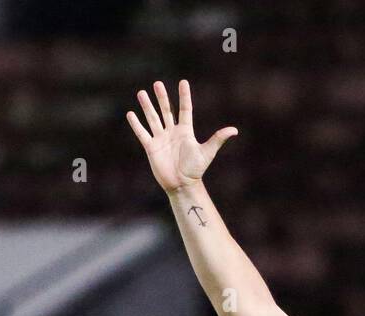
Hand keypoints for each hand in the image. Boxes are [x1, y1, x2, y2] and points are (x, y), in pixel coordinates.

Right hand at [126, 79, 237, 193]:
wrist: (182, 185)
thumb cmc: (195, 169)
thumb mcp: (207, 152)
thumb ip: (218, 139)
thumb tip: (234, 130)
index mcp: (186, 131)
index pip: (185, 109)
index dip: (184, 96)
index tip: (183, 82)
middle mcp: (172, 132)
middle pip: (166, 110)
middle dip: (162, 97)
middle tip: (157, 83)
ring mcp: (161, 139)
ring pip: (153, 118)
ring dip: (147, 106)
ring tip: (141, 93)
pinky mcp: (151, 147)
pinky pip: (142, 133)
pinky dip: (136, 125)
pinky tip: (131, 114)